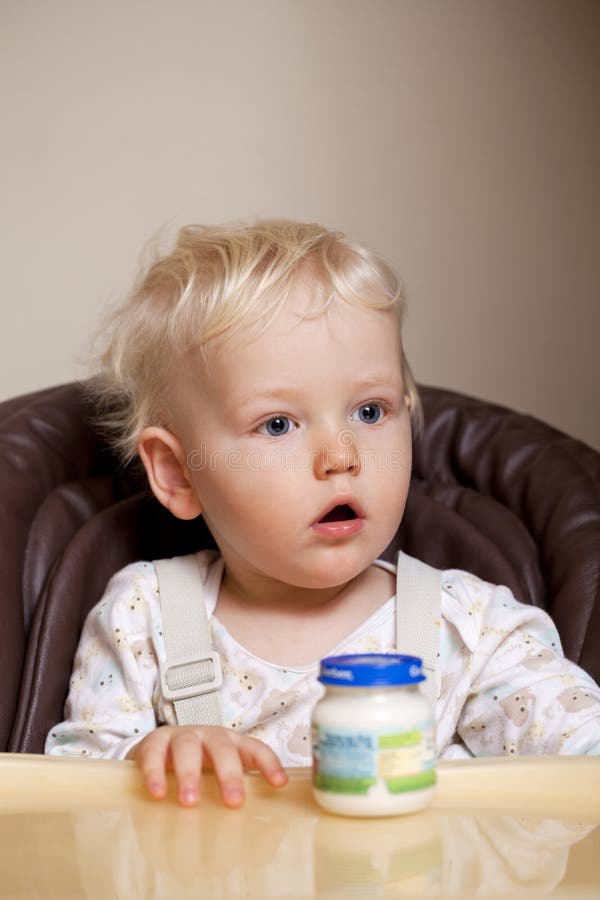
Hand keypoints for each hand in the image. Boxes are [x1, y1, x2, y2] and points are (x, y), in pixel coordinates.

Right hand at [128, 725, 287, 807]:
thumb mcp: (217, 780)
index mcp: (231, 744)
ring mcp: (181, 737)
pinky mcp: (154, 743)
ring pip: (188, 748)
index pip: (254, 749)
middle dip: (230, 774)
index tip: (279, 784)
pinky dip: (156, 772)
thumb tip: (268, 838)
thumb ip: (237, 802)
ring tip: (190, 802)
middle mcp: (208, 737)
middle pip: (223, 748)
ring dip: (190, 774)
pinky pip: (154, 754)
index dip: (268, 764)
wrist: (154, 751)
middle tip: (234, 802)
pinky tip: (158, 793)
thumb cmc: (196, 769)